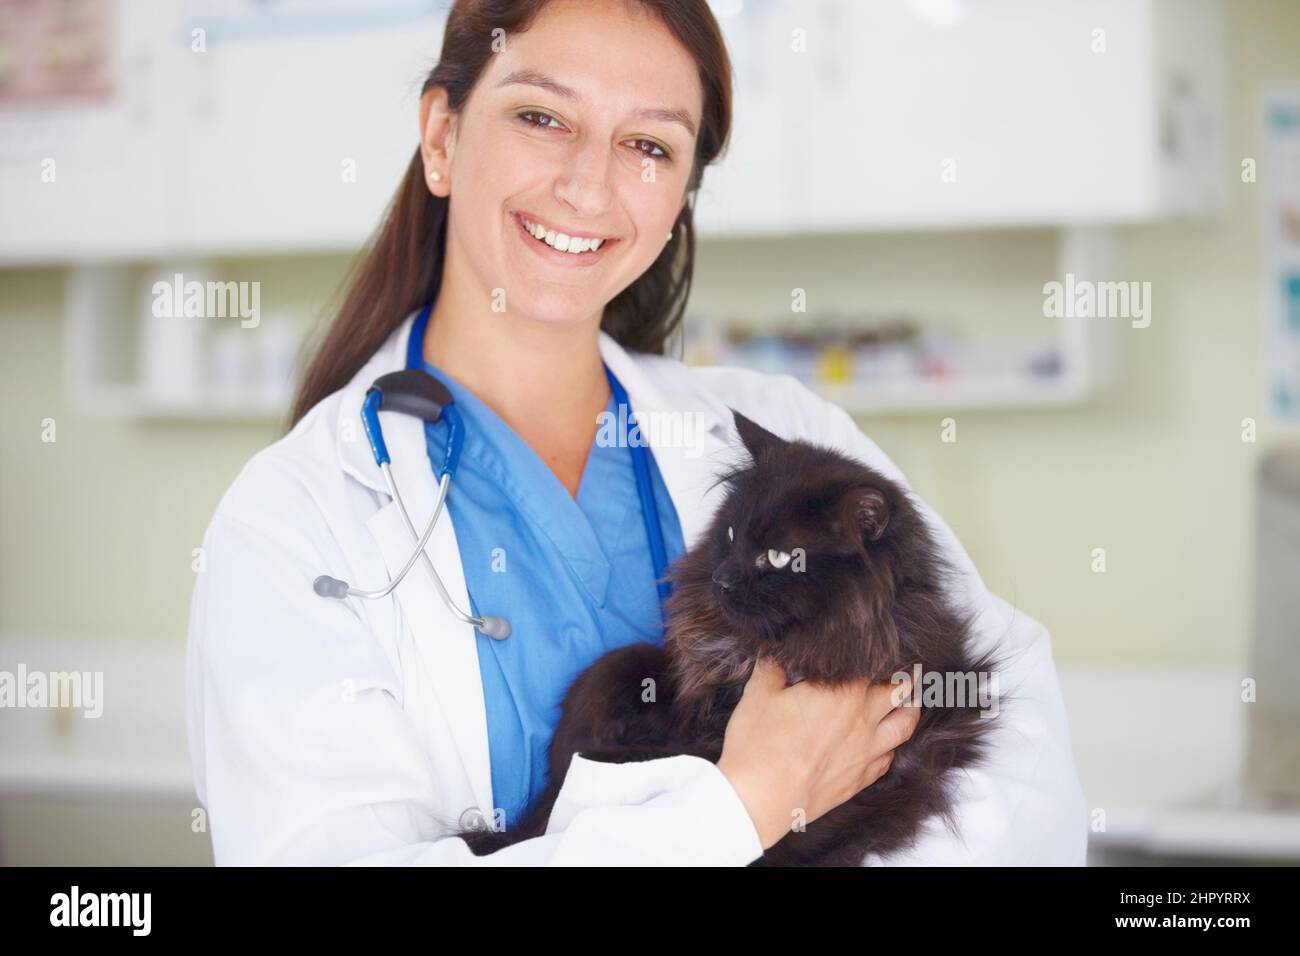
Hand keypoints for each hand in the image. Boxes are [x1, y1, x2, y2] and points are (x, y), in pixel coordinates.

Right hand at [716, 657, 920, 849]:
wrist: (759, 800)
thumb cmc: (759, 745)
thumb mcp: (759, 693)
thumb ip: (774, 666)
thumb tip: (778, 649)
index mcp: (843, 693)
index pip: (877, 664)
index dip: (882, 652)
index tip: (884, 645)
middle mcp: (863, 720)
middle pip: (900, 693)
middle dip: (906, 677)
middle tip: (910, 668)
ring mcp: (865, 753)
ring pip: (904, 727)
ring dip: (910, 710)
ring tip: (911, 701)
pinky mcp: (858, 780)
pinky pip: (888, 759)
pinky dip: (891, 747)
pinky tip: (885, 743)